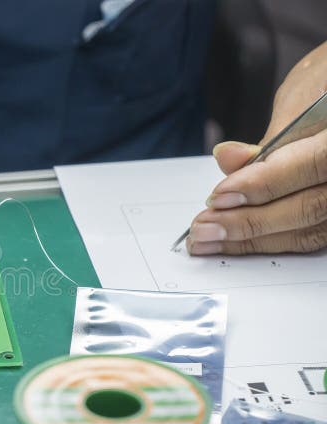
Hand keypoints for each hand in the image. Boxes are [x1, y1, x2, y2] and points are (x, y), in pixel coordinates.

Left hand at [187, 42, 326, 254]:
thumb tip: (227, 159)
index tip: (219, 195)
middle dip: (248, 221)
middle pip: (309, 208)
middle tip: (203, 228)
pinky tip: (233, 242)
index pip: (312, 166)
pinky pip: (306, 236)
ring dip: (251, 240)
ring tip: (208, 240)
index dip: (263, 184)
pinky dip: (267, 241)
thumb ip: (269, 140)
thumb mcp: (300, 99)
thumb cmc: (326, 87)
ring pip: (306, 231)